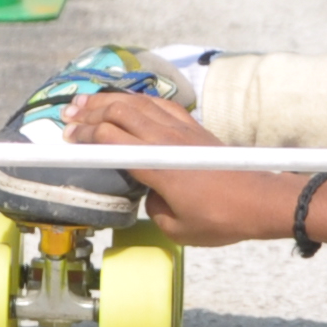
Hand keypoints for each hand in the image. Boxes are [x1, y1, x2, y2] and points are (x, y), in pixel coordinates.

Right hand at [64, 88, 296, 245]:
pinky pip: (160, 104)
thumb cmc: (220, 218)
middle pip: (117, 111)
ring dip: (109, 100)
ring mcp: (181, 129)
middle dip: (88, 111)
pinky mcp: (195, 127)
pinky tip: (128, 102)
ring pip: (137, 102)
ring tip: (87, 103)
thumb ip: (152, 207)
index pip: (107, 139)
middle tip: (67, 116)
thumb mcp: (175, 227)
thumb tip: (149, 192)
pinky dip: (138, 99)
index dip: (83, 135)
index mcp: (155, 164)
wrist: (261, 201)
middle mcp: (165, 139)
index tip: (64, 138)